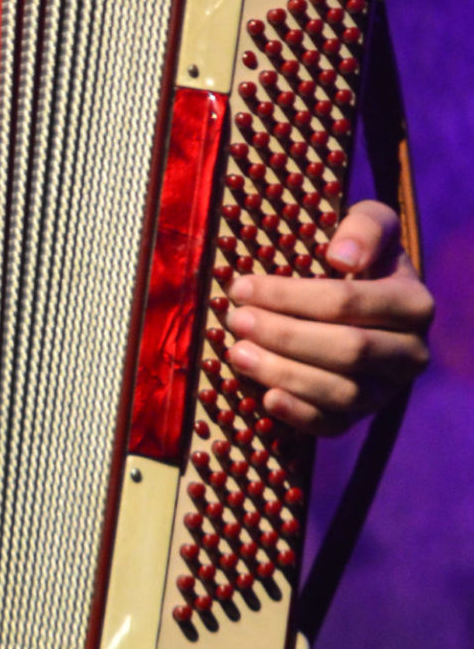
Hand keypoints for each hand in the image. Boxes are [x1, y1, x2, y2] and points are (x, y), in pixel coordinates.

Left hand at [224, 200, 431, 436]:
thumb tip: (340, 258)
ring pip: (341, 392)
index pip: (347, 303)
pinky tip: (267, 399)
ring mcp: (390, 389)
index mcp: (413, 303)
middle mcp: (411, 352)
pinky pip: (337, 425)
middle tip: (236, 319)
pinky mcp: (366, 414)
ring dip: (284, 374)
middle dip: (284, 335)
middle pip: (347, 350)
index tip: (241, 286)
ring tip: (237, 353)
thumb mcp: (371, 223)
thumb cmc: (359, 253)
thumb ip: (365, 226)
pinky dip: (301, 416)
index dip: (290, 296)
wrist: (367, 298)